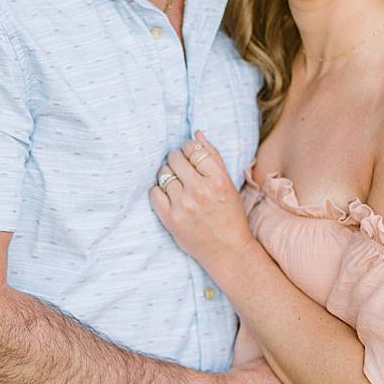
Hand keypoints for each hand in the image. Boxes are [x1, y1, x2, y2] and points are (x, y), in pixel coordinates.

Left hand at [150, 131, 254, 278]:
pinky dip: (158, 191)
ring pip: (163, 174)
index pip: (193, 148)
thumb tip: (196, 133)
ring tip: (176, 185)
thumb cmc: (229, 215)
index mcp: (218, 180)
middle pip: (174, 158)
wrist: (227, 250)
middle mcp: (200, 191)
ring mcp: (183, 205)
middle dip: (176, 161)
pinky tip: (169, 197)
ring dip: (167, 176)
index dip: (188, 150)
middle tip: (181, 171)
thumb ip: (213, 156)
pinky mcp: (170, 218)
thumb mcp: (228, 184)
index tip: (189, 157)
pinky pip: (154, 192)